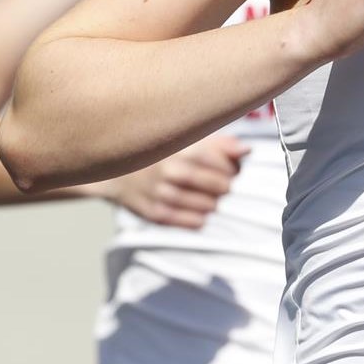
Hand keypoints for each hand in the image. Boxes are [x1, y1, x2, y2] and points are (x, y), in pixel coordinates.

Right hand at [91, 134, 249, 227]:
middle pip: (220, 186)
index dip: (233, 168)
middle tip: (220, 183)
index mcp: (179, 147)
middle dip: (225, 186)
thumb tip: (247, 151)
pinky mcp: (155, 214)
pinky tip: (194, 208)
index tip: (230, 168)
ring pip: (209, 207)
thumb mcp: (186, 140)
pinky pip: (194, 223)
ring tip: (206, 195)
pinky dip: (201, 217)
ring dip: (214, 203)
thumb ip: (219, 144)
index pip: (223, 163)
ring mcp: (160, 194)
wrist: (116, 173)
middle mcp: (169, 170)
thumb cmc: (160, 154)